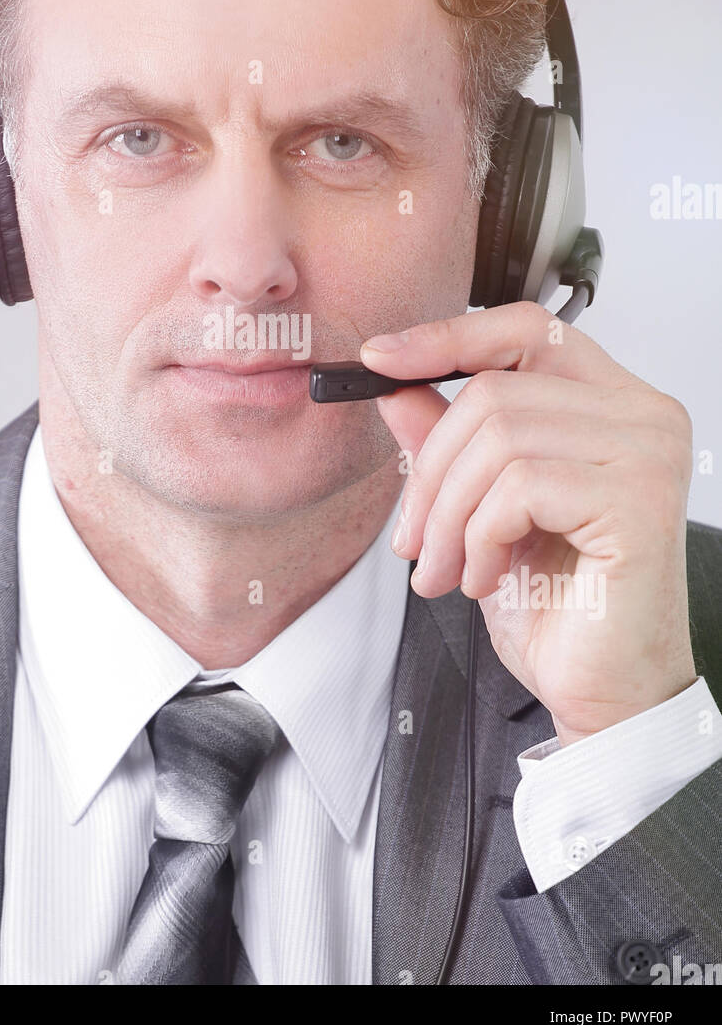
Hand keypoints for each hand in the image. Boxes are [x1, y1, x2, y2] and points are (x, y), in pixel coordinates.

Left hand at [362, 301, 696, 746]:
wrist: (604, 695)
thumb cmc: (558, 608)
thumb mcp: (480, 512)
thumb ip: (447, 442)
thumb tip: (393, 386)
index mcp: (611, 403)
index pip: (524, 329)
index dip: (445, 339)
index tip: (377, 361)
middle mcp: (642, 415)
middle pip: (493, 391)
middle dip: (431, 471)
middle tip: (412, 541)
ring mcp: (647, 452)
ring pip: (498, 438)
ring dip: (450, 515)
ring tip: (447, 570)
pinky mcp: (639, 499)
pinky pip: (519, 487)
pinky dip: (482, 538)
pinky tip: (488, 579)